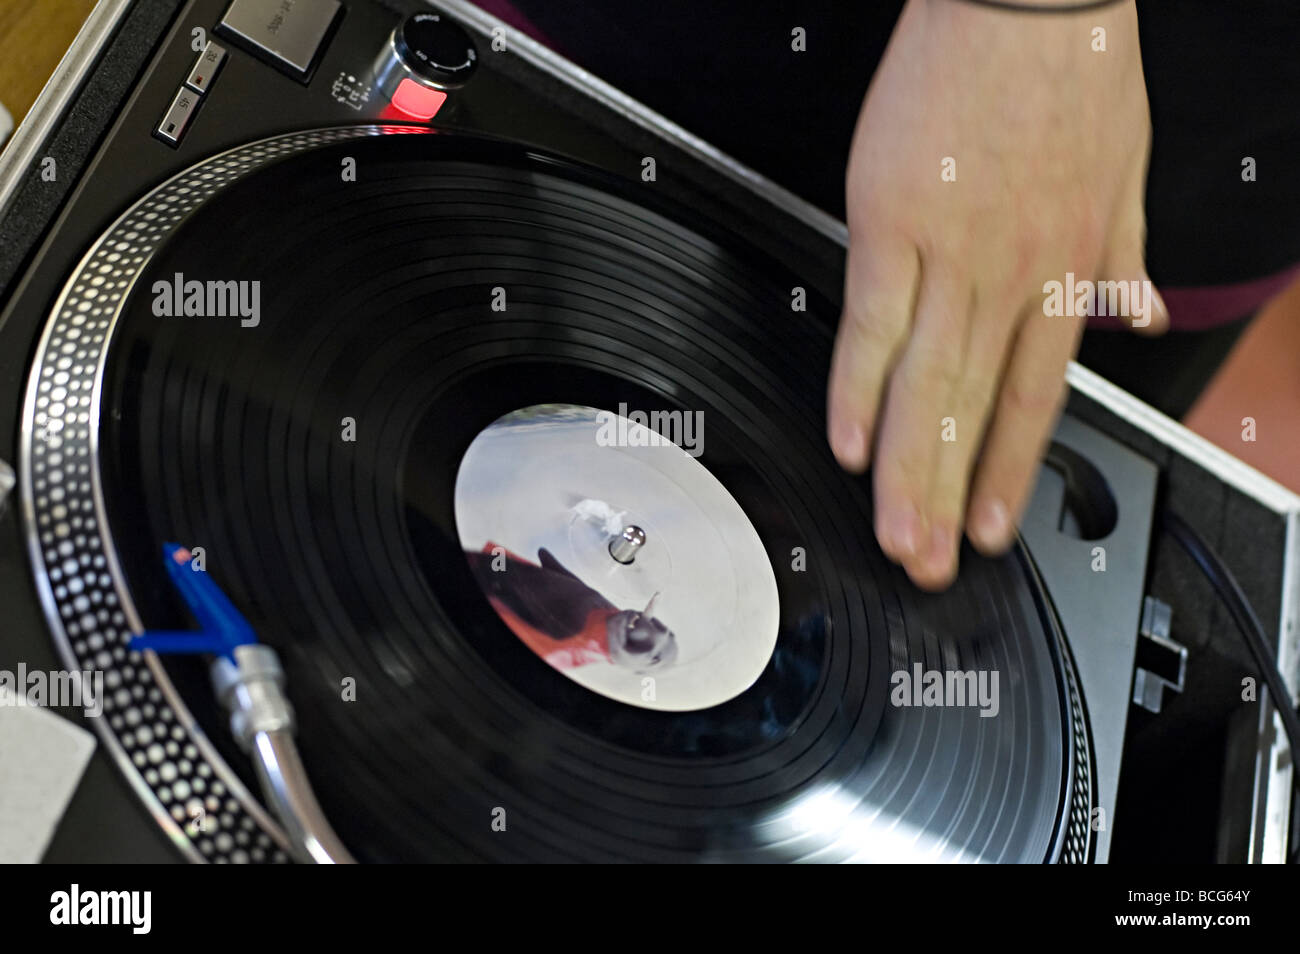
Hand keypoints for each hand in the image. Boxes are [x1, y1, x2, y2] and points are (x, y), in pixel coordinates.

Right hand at [827, 0, 1165, 589]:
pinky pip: (874, 322)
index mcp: (1065, 268)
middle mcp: (1011, 276)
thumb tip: (1136, 313)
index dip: (1012, 471)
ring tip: (894, 533)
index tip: (995, 529)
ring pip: (926, 384)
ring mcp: (950, 255)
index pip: (1037, 396)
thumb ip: (1124, 255)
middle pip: (974, 411)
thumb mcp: (1128, 169)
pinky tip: (849, 440)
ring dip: (908, 470)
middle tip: (929, 564)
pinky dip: (859, 386)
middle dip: (952, 498)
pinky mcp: (892, 221)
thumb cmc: (1069, 69)